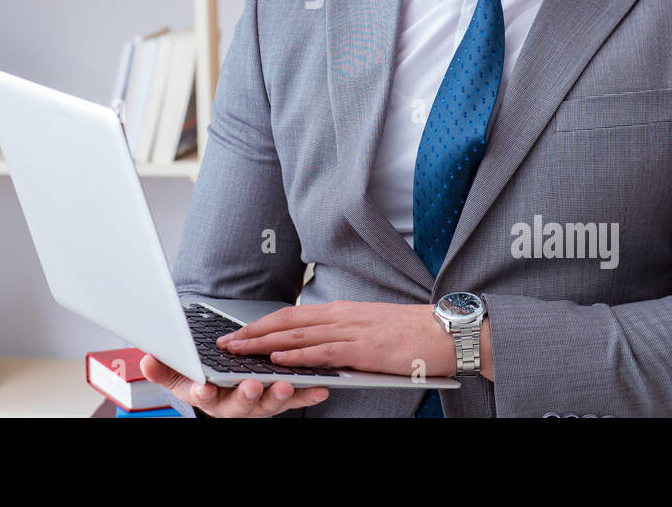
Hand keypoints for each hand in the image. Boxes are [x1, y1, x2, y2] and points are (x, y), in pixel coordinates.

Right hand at [139, 353, 330, 417]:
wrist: (217, 382)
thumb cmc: (198, 377)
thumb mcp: (175, 373)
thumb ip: (161, 368)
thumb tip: (148, 360)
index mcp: (208, 397)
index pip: (203, 398)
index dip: (202, 393)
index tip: (203, 388)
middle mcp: (234, 404)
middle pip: (240, 405)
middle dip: (247, 396)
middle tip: (252, 386)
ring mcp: (258, 403)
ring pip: (268, 404)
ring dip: (279, 396)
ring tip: (286, 385)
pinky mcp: (278, 397)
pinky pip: (294, 399)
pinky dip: (306, 394)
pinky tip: (319, 387)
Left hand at [216, 300, 463, 378]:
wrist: (446, 331)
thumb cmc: (411, 334)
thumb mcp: (369, 330)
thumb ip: (342, 336)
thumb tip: (315, 349)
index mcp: (341, 311)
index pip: (292, 316)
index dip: (262, 324)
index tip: (238, 332)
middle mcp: (341, 316)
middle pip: (287, 322)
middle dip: (252, 332)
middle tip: (225, 342)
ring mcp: (351, 331)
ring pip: (298, 335)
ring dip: (264, 343)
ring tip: (239, 351)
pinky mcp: (363, 349)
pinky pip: (323, 351)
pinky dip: (297, 354)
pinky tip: (278, 358)